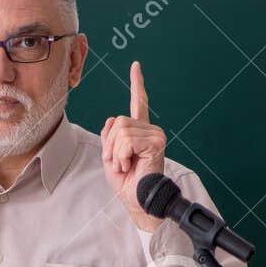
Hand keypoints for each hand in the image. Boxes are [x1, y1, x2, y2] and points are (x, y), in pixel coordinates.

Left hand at [101, 60, 166, 232]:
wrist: (137, 200)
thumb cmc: (126, 182)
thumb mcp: (110, 156)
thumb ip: (109, 136)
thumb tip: (112, 119)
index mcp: (140, 132)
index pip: (138, 103)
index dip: (137, 84)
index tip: (136, 66)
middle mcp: (150, 130)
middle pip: (118, 122)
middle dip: (110, 146)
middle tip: (119, 163)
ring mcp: (155, 135)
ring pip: (121, 131)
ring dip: (116, 153)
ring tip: (125, 165)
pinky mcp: (156, 142)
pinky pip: (127, 140)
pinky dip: (122, 155)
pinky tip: (130, 165)